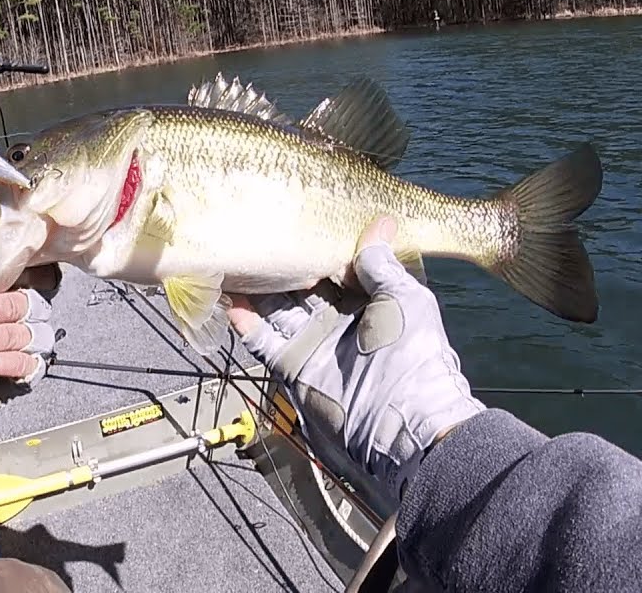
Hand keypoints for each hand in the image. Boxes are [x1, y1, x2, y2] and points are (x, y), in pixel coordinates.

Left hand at [0, 260, 57, 414]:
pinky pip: (29, 367)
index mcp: (1, 289)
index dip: (20, 278)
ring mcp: (18, 347)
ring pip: (34, 337)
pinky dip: (8, 362)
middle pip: (32, 307)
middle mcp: (14, 318)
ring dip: (1, 337)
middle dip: (1, 309)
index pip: (35, 276)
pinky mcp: (16, 377)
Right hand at [229, 218, 483, 499]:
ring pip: (276, 308)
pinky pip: (263, 340)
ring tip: (232, 259)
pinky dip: (246, 323)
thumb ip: (381, 265)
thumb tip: (378, 223)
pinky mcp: (293, 366)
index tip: (296, 219)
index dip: (317, 245)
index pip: (334, 266)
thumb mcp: (405, 300)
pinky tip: (229, 301)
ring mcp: (312, 342)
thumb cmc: (412, 355)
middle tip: (254, 234)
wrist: (402, 422)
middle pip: (299, 284)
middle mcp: (335, 319)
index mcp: (366, 301)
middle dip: (279, 263)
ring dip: (255, 287)